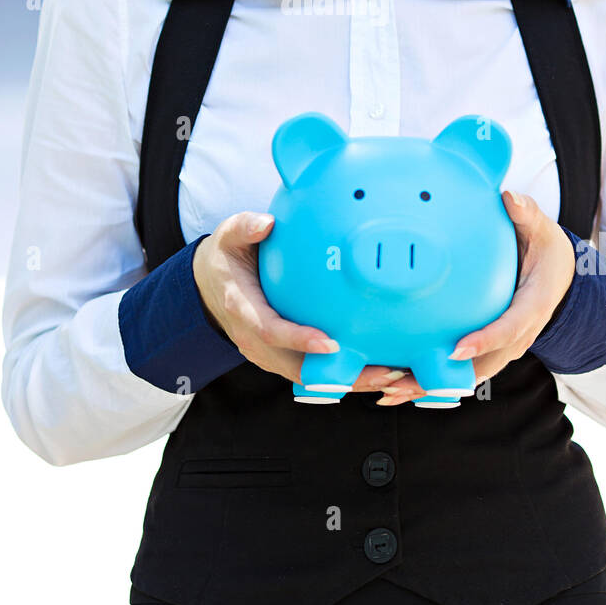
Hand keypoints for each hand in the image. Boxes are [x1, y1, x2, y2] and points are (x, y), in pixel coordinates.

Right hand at [193, 212, 407, 395]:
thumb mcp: (228, 236)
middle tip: (386, 370)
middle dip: (341, 375)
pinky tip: (380, 367)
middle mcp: (256, 341)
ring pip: (312, 378)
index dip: (299, 340)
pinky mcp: (282, 359)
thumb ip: (246, 227)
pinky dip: (345, 375)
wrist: (210, 287)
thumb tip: (268, 222)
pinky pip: (314, 373)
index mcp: (244, 310)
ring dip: (351, 381)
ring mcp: (269, 355)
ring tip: (396, 374)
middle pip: (300, 369)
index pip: (271, 330)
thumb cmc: (227, 258)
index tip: (331, 342)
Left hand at [373, 190, 576, 405]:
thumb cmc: (547, 253)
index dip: (483, 341)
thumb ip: (525, 214)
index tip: (454, 349)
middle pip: (478, 367)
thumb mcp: (543, 231)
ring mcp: (500, 349)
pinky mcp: (485, 351)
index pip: (508, 329)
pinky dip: (428, 379)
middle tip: (400, 381)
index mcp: (530, 309)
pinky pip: (456, 371)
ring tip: (385, 390)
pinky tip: (391, 383)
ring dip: (426, 386)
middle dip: (441, 378)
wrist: (560, 279)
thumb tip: (508, 197)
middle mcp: (515, 338)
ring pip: (463, 377)